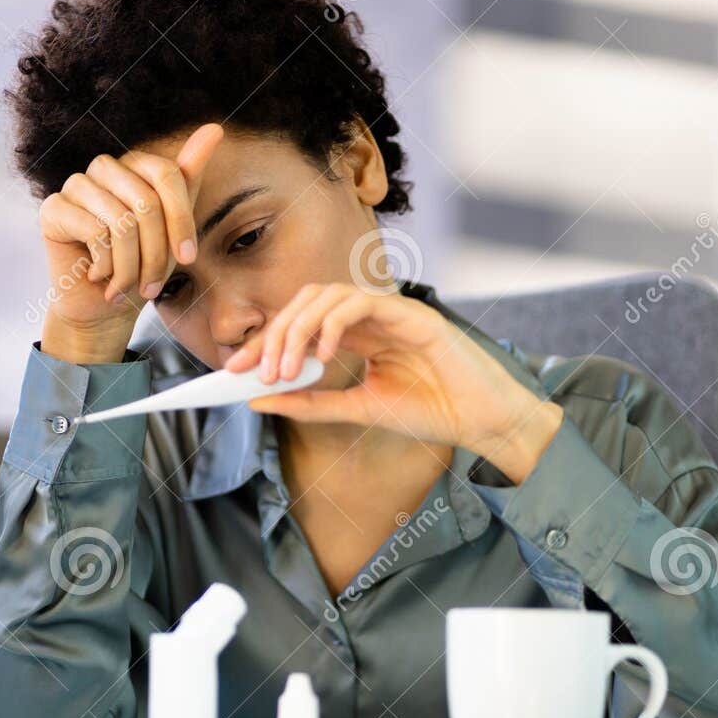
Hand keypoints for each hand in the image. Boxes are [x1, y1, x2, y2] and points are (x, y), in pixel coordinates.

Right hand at [38, 123, 223, 361]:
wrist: (100, 306)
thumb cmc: (140, 265)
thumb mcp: (173, 225)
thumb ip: (189, 176)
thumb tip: (215, 127)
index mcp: (133, 165)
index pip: (167, 175)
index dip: (181, 220)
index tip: (188, 258)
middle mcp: (103, 167)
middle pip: (146, 203)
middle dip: (156, 254)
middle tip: (151, 286)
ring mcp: (75, 184)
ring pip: (122, 223)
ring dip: (130, 269)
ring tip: (126, 287)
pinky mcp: (53, 208)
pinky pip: (95, 234)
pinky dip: (104, 267)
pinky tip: (97, 276)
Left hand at [224, 283, 564, 481]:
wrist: (481, 421)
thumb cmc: (430, 412)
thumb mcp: (357, 410)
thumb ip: (309, 403)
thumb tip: (257, 398)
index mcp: (358, 333)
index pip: (301, 322)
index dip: (265, 341)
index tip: (236, 371)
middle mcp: (371, 315)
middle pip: (307, 301)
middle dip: (273, 333)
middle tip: (253, 369)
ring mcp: (392, 310)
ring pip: (328, 295)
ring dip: (297, 329)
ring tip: (285, 368)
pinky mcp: (412, 313)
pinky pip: (360, 303)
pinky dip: (332, 325)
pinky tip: (320, 356)